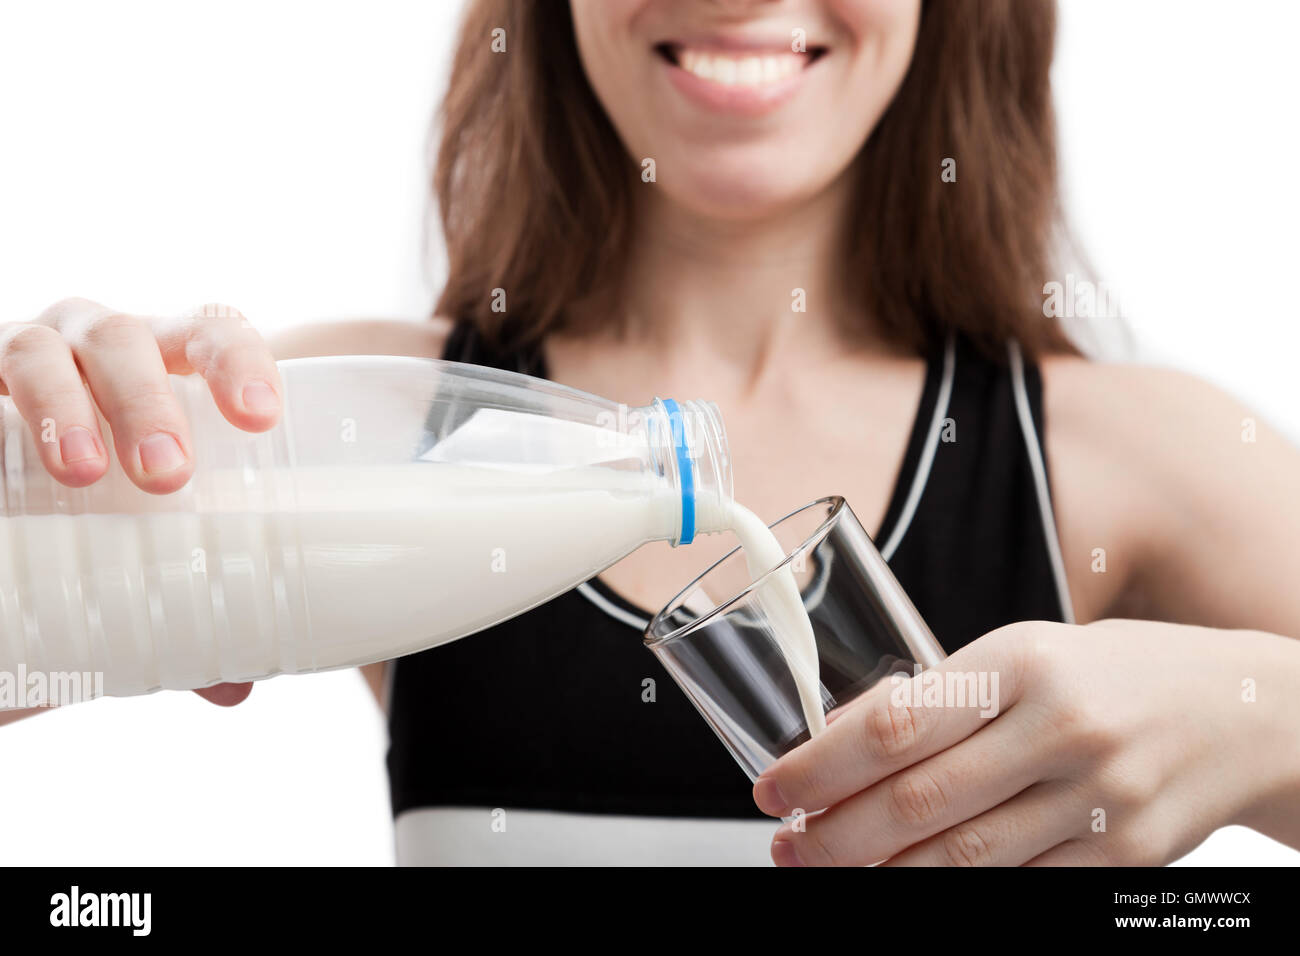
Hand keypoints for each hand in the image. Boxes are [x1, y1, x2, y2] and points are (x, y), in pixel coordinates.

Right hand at [0, 297, 282, 705]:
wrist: (9, 511)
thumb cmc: (95, 503)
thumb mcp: (140, 537)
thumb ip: (185, 602)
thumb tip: (233, 689)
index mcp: (161, 366)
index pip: (211, 333)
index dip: (238, 361)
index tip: (260, 420)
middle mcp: (88, 346)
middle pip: (125, 341)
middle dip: (146, 400)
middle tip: (166, 475)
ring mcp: (16, 355)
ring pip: (36, 352)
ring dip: (61, 406)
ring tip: (82, 473)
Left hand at [752, 619, 1297, 865]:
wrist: (1240, 712)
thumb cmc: (1112, 673)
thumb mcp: (1025, 652)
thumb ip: (942, 696)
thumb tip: (840, 740)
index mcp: (1022, 659)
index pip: (896, 722)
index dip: (820, 765)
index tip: (771, 788)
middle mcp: (1061, 727)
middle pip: (918, 803)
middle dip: (833, 836)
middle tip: (787, 845)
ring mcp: (1099, 798)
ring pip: (961, 861)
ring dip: (879, 875)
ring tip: (828, 870)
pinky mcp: (1125, 856)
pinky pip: (1020, 889)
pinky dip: (953, 894)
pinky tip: (908, 885)